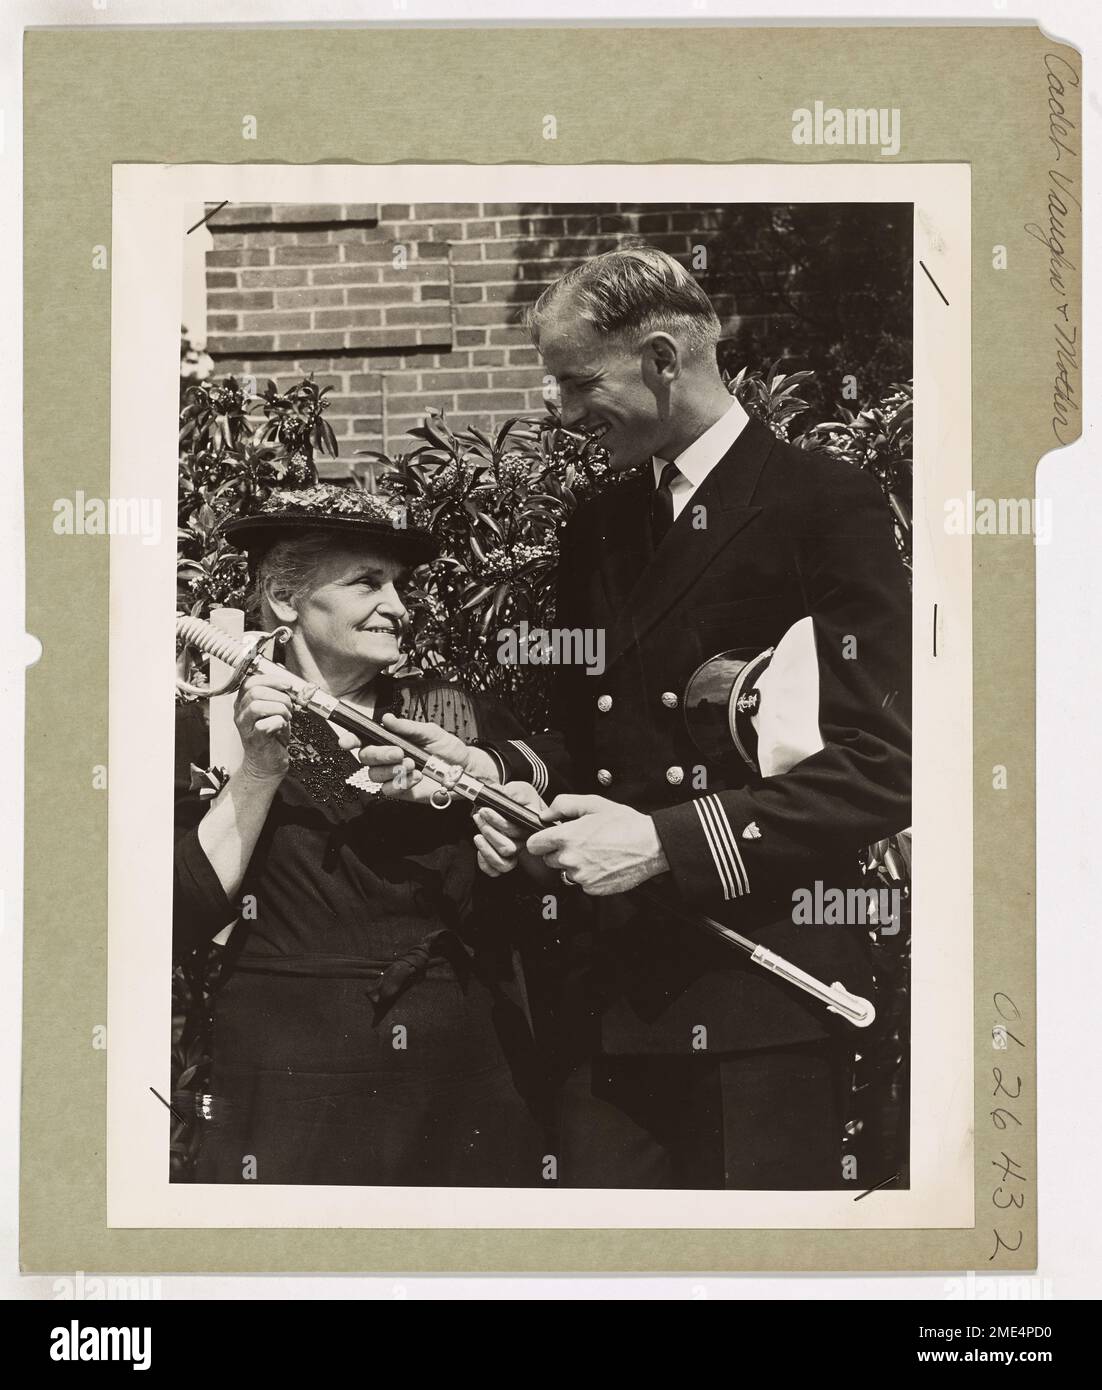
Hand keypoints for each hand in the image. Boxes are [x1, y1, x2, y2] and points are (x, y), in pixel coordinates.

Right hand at [234, 670, 294, 781]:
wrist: (268, 763)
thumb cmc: (272, 736)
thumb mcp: (274, 710)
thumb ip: (276, 693)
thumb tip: (284, 676)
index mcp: (243, 702)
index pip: (250, 681)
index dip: (271, 680)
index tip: (287, 686)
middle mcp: (240, 713)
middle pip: (255, 691)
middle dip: (279, 696)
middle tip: (288, 707)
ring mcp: (245, 726)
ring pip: (258, 705)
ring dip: (279, 708)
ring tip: (285, 717)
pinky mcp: (255, 739)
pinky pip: (267, 724)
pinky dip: (280, 723)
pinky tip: (281, 727)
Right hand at [353, 712, 499, 803]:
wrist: (463, 770)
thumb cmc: (447, 749)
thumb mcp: (430, 732)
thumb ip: (408, 727)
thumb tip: (388, 719)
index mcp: (391, 740)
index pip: (364, 739)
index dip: (351, 739)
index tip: (347, 741)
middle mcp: (387, 757)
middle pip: (366, 757)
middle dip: (379, 754)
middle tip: (398, 752)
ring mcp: (392, 775)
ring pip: (374, 775)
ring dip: (392, 770)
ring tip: (412, 765)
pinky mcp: (400, 791)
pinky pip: (388, 790)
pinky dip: (401, 783)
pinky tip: (416, 777)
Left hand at [473, 782, 556, 881]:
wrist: (520, 804)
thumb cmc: (521, 798)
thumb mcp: (519, 789)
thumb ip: (511, 791)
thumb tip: (496, 791)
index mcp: (529, 825)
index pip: (515, 830)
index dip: (497, 821)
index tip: (485, 810)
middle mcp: (524, 842)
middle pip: (508, 847)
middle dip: (488, 831)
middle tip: (479, 817)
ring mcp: (515, 852)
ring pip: (503, 863)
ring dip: (486, 850)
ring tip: (477, 836)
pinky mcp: (505, 859)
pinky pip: (496, 871)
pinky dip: (485, 864)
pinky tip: (480, 850)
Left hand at [525, 794, 668, 895]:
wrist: (651, 845)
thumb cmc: (625, 824)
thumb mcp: (593, 803)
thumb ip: (563, 805)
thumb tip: (546, 814)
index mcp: (566, 837)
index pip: (534, 845)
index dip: (542, 840)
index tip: (550, 839)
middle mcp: (570, 859)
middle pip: (549, 860)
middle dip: (560, 851)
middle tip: (581, 842)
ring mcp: (581, 876)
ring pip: (566, 872)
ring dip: (575, 864)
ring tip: (595, 852)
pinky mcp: (592, 889)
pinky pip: (581, 883)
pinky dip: (589, 875)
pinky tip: (602, 863)